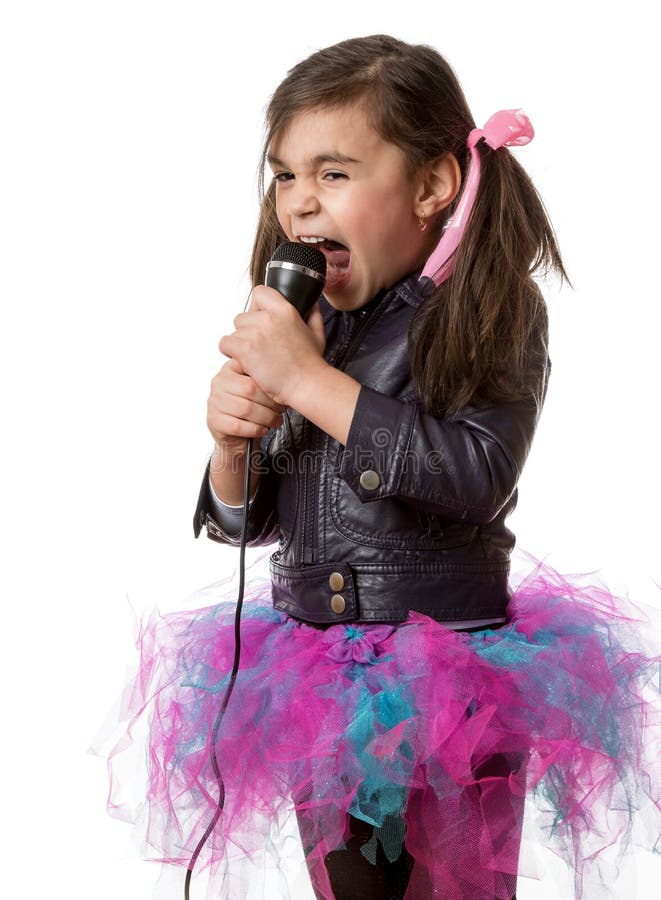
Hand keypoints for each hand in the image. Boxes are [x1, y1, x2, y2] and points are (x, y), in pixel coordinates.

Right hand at [207, 355, 285, 457]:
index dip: (271, 385)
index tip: (282, 394)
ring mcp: (214, 401)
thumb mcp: (261, 387)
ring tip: (275, 421)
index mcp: (231, 368)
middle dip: (270, 402)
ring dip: (266, 418)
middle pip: (250, 390)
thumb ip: (268, 376)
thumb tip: (289, 375)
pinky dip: (256, 429)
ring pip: (246, 409)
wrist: (240, 435)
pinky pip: (238, 426)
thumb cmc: (254, 407)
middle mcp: (219, 382)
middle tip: (281, 410)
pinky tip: (263, 429)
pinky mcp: (213, 420)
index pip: (253, 371)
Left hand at [218, 286, 326, 406]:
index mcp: (285, 311)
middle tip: (260, 346)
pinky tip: (245, 361)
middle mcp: (269, 318)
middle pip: (243, 316)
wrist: (305, 384)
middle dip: (247, 331)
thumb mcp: (317, 334)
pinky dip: (231, 353)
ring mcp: (255, 333)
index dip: (257, 307)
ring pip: (234, 332)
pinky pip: (225, 344)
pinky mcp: (245, 349)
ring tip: (256, 357)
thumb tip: (311, 304)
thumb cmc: (309, 365)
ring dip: (241, 344)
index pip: (259, 293)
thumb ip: (313, 315)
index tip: (259, 319)